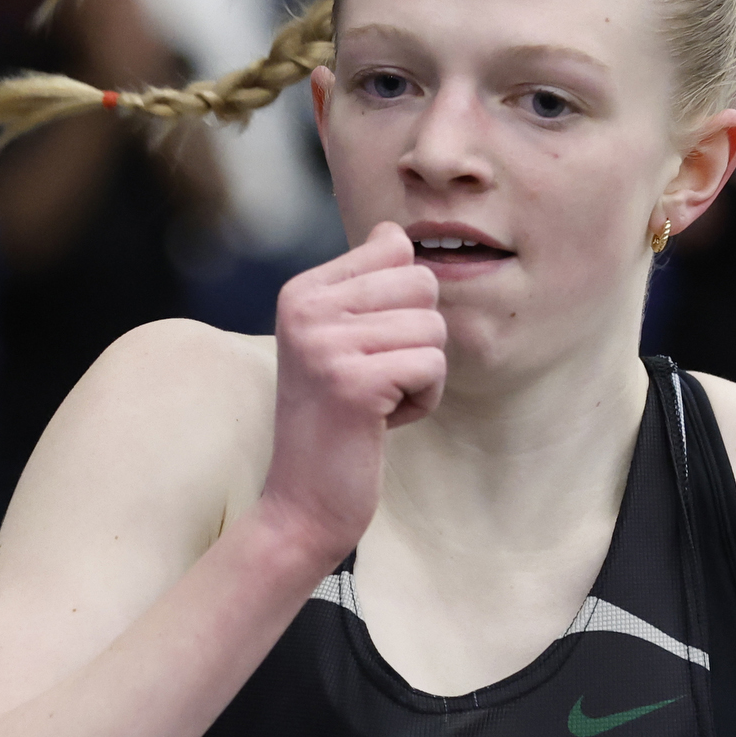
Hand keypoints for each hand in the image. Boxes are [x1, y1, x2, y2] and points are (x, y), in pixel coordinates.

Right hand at [261, 222, 445, 558]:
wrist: (303, 503)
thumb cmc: (336, 424)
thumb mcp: (339, 343)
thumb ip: (366, 288)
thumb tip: (394, 233)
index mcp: (302, 291)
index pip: (394, 249)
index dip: (404, 306)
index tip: (367, 350)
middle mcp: (306, 308)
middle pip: (422, 284)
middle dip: (419, 339)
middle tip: (377, 381)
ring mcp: (325, 343)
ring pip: (433, 328)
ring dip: (422, 376)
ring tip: (376, 404)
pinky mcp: (353, 381)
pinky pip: (433, 365)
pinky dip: (423, 401)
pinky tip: (383, 422)